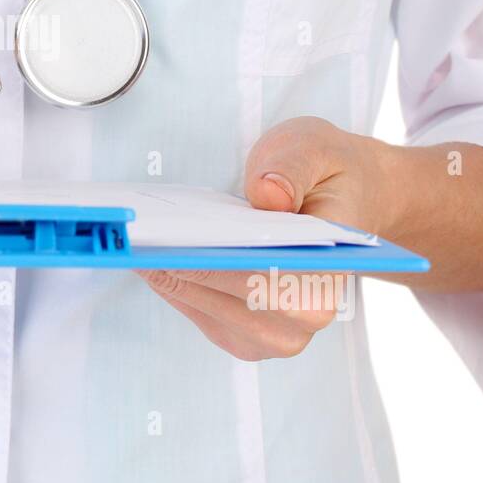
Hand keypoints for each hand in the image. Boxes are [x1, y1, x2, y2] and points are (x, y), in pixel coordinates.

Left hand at [138, 117, 391, 359]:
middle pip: (223, 297)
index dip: (208, 259)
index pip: (261, 275)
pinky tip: (152, 252)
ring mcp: (275, 334)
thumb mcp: (314, 147)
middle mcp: (307, 316)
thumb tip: (267, 196)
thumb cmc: (328, 174)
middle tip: (134, 235)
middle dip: (176, 265)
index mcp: (330, 271)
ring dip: (167, 275)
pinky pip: (196, 312)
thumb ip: (291, 167)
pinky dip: (172, 282)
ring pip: (202, 308)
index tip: (163, 239)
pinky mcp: (245, 335)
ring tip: (136, 239)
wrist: (348, 199)